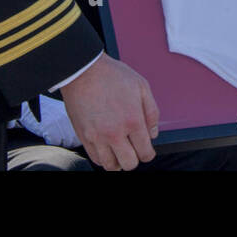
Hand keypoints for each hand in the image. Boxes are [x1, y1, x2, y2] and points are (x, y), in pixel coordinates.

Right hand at [60, 54, 158, 170]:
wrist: (83, 71)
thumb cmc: (112, 75)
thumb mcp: (142, 86)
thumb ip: (152, 112)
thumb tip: (153, 134)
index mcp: (132, 120)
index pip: (145, 152)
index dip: (148, 154)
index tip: (147, 150)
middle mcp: (115, 132)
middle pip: (129, 163)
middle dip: (135, 159)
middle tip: (134, 149)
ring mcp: (97, 136)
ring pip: (111, 166)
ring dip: (118, 161)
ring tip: (120, 151)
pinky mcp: (84, 136)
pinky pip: (95, 159)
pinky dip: (104, 158)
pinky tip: (108, 149)